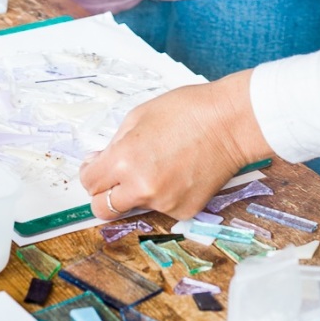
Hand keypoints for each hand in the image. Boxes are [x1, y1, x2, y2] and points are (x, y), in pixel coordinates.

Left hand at [79, 71, 267, 219]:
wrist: (229, 123)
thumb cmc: (186, 109)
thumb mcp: (139, 115)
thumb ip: (117, 143)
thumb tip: (102, 161)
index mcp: (124, 160)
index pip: (90, 183)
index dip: (90, 173)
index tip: (95, 166)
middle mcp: (141, 188)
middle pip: (103, 209)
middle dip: (103, 194)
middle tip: (114, 179)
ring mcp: (164, 203)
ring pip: (136, 206)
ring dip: (137, 191)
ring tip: (159, 163)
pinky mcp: (185, 211)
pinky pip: (163, 207)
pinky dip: (165, 193)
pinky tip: (179, 171)